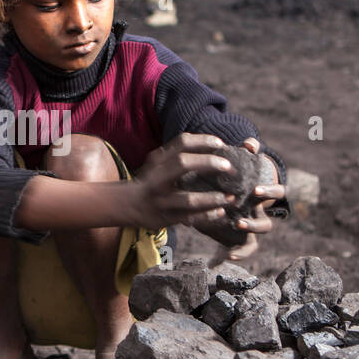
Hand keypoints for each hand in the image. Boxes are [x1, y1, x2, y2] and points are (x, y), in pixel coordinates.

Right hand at [127, 133, 241, 229]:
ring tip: (231, 197)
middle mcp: (157, 177)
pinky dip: (207, 216)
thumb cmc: (152, 181)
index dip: (204, 140)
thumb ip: (179, 155)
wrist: (128, 204)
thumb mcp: (159, 163)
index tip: (221, 144)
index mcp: (158, 160)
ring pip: (188, 199)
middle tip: (229, 167)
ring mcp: (160, 199)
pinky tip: (221, 212)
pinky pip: (189, 218)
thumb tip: (214, 146)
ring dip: (212, 198)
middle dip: (209, 162)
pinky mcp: (165, 217)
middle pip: (183, 163)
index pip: (182, 142)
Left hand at [207, 137, 285, 265]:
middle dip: (255, 224)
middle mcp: (258, 215)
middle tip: (239, 222)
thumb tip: (250, 144)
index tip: (254, 191)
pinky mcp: (237, 238)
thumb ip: (248, 151)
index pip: (277, 195)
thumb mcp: (242, 162)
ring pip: (254, 241)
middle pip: (267, 225)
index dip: (269, 194)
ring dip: (242, 243)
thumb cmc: (239, 174)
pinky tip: (224, 257)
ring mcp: (249, 228)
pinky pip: (242, 249)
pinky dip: (236, 254)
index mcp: (262, 196)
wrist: (225, 190)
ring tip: (227, 240)